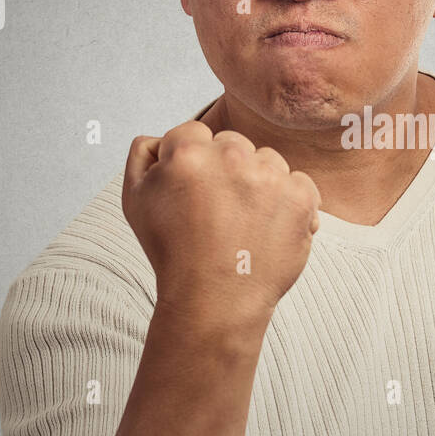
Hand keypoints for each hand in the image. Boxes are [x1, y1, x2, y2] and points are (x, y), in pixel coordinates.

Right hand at [122, 121, 320, 327]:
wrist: (213, 301)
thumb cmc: (172, 254)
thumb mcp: (134, 201)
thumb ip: (141, 155)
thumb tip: (159, 137)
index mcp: (187, 153)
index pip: (192, 133)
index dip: (189, 163)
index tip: (192, 192)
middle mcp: (231, 157)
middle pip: (231, 143)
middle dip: (224, 170)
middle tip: (216, 211)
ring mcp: (270, 177)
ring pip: (266, 160)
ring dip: (258, 183)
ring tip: (243, 222)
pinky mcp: (300, 197)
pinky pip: (299, 182)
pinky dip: (289, 202)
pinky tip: (269, 226)